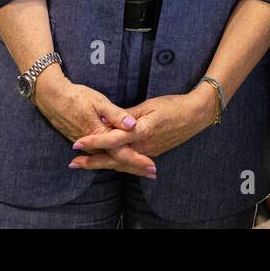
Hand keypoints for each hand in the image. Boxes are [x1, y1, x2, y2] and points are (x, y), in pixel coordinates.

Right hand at [31, 71, 154, 177]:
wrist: (52, 98)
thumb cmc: (77, 96)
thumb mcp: (99, 102)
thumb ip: (116, 115)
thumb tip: (132, 125)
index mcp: (100, 134)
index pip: (122, 152)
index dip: (137, 160)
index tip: (151, 166)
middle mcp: (93, 144)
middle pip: (116, 160)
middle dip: (135, 167)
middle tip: (152, 174)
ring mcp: (86, 144)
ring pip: (108, 159)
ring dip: (125, 165)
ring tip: (141, 170)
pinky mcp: (81, 141)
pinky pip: (99, 155)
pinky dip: (112, 160)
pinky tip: (120, 161)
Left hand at [68, 90, 216, 176]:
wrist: (196, 115)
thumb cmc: (173, 105)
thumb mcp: (148, 105)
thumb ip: (126, 114)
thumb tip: (108, 118)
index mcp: (141, 132)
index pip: (112, 140)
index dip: (94, 142)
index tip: (77, 143)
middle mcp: (144, 146)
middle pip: (113, 158)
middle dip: (92, 162)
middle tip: (73, 163)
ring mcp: (149, 152)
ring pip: (122, 163)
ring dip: (102, 165)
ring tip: (85, 164)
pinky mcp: (153, 153)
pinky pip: (131, 162)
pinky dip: (118, 164)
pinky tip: (109, 164)